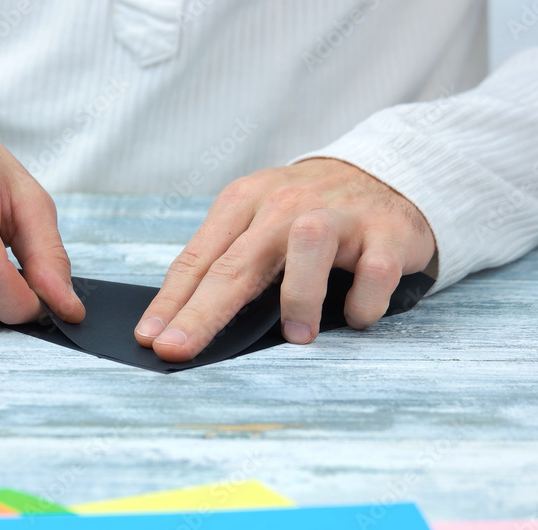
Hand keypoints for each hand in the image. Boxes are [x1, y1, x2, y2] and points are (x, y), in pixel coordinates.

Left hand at [134, 158, 435, 361]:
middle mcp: (286, 203)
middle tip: (178, 348)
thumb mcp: (258, 220)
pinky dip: (364, 302)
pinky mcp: (387, 231)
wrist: (387, 174)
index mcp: (246, 201)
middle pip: (238, 262)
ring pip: (309, 246)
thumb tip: (180, 321)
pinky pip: (373, 271)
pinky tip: (357, 317)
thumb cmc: (309, 211)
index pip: (199, 258)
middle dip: (202, 312)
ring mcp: (339, 214)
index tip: (150, 337)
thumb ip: (227, 260)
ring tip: (297, 336)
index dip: (172, 301)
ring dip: (299, 297)